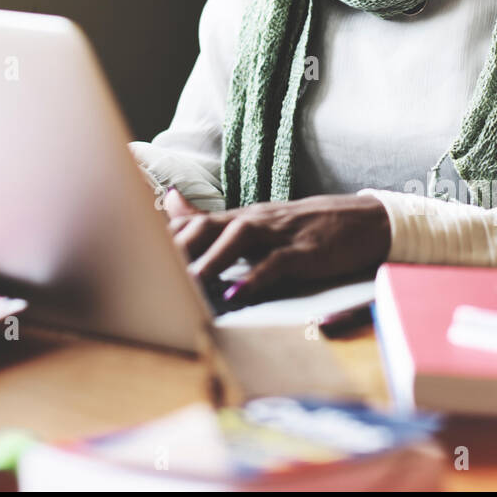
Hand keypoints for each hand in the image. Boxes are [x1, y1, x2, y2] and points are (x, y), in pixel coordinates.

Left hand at [162, 188, 390, 306]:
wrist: (364, 221)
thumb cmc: (305, 228)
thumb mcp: (259, 225)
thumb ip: (215, 223)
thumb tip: (169, 202)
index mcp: (241, 218)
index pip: (194, 222)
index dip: (163, 237)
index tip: (133, 252)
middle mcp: (255, 220)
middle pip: (208, 226)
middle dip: (178, 246)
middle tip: (149, 269)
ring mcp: (281, 233)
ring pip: (238, 238)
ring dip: (211, 261)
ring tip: (188, 283)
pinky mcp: (306, 250)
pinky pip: (278, 262)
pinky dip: (257, 277)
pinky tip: (239, 293)